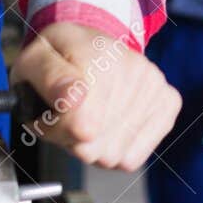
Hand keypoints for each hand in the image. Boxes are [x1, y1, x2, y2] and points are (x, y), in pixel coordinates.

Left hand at [10, 22, 180, 170]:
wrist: (93, 44)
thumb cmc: (60, 57)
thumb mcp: (34, 61)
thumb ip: (49, 79)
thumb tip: (73, 97)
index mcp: (95, 54)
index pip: (79, 127)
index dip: (55, 130)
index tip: (51, 113)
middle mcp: (132, 68)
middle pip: (92, 148)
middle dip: (72, 140)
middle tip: (68, 115)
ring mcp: (153, 85)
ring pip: (112, 156)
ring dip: (94, 147)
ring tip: (88, 118)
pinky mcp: (168, 102)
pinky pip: (133, 157)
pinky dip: (118, 149)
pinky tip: (111, 125)